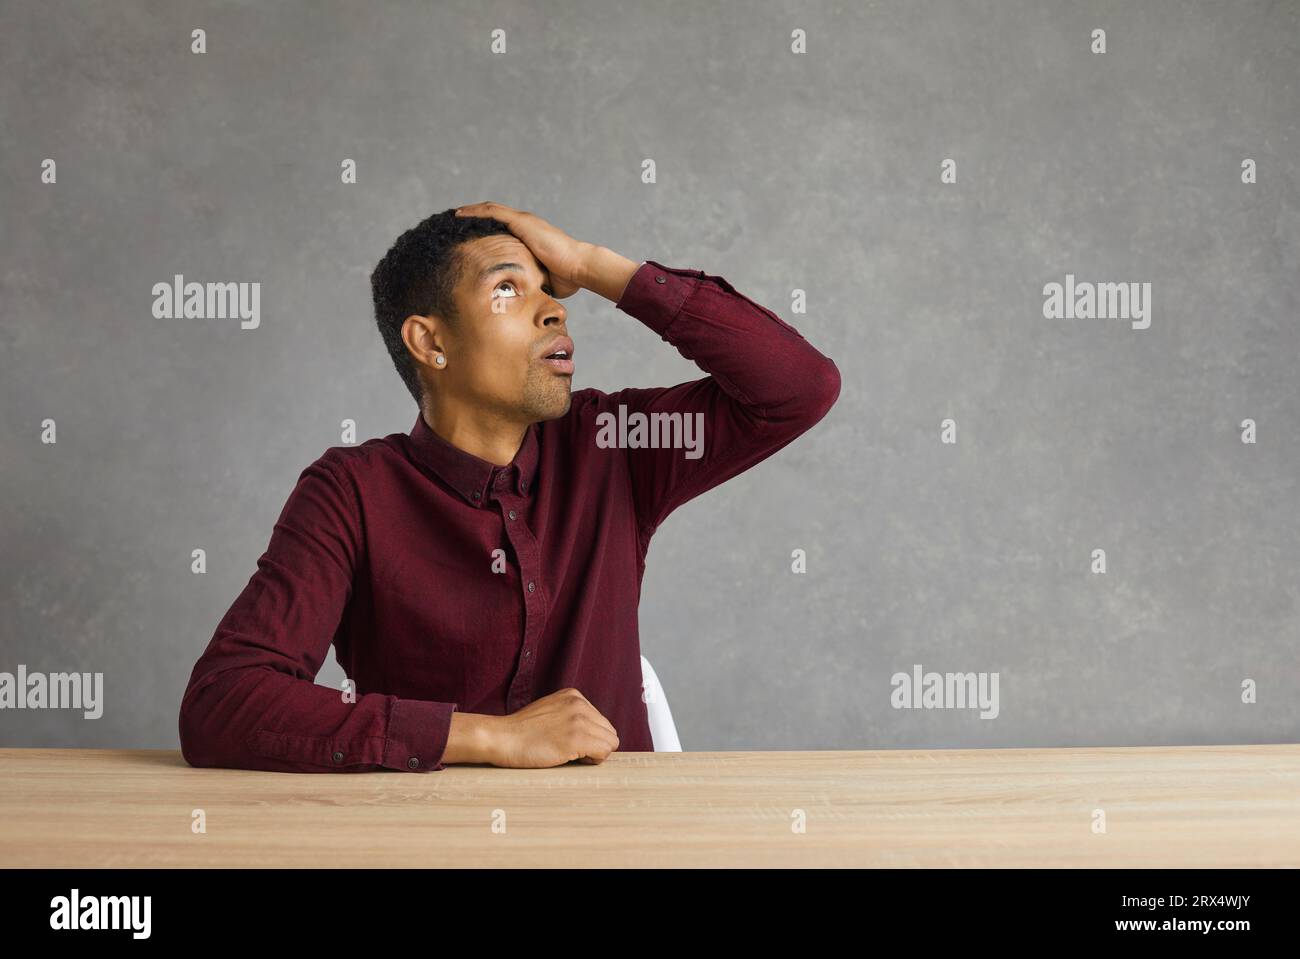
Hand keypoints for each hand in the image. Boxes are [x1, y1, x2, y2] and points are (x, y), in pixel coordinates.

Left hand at [454, 202, 590, 298]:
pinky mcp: (521, 221)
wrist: (578, 268)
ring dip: (471, 212)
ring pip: (490, 211)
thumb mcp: (543, 280)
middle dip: (475, 219)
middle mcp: (526, 225)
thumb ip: (532, 283)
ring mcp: (523, 221)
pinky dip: (474, 212)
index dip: (486, 231)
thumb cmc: (567, 277)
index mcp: (530, 238)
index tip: (471, 237)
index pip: (503, 230)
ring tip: (453, 215)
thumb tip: (524, 297)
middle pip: (494, 217)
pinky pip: (491, 212)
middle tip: (455, 223)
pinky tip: (459, 214)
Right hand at [486, 688, 620, 766]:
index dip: (590, 737)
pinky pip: (604, 752)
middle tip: (574, 753)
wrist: (501, 738)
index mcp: (574, 696)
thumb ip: (571, 715)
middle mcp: (579, 704)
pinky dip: (594, 760)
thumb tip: (594, 734)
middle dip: (596, 745)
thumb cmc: (522, 731)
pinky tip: (573, 760)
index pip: (601, 721)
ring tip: (572, 756)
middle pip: (609, 731)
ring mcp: (578, 721)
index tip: (572, 744)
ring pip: (610, 742)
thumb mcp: (550, 711)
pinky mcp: (576, 739)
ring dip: (595, 754)